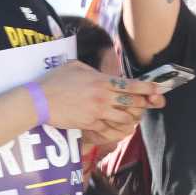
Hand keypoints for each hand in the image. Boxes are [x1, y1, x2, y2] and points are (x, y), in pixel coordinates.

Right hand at [37, 61, 163, 138]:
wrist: (38, 101)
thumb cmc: (53, 81)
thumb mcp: (74, 66)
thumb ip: (92, 70)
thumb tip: (101, 73)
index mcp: (100, 81)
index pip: (131, 85)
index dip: (148, 88)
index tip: (158, 90)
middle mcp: (102, 97)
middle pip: (133, 102)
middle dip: (144, 103)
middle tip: (148, 103)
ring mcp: (97, 112)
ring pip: (125, 117)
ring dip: (131, 117)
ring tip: (131, 115)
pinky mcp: (90, 124)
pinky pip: (109, 128)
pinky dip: (115, 127)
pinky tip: (115, 125)